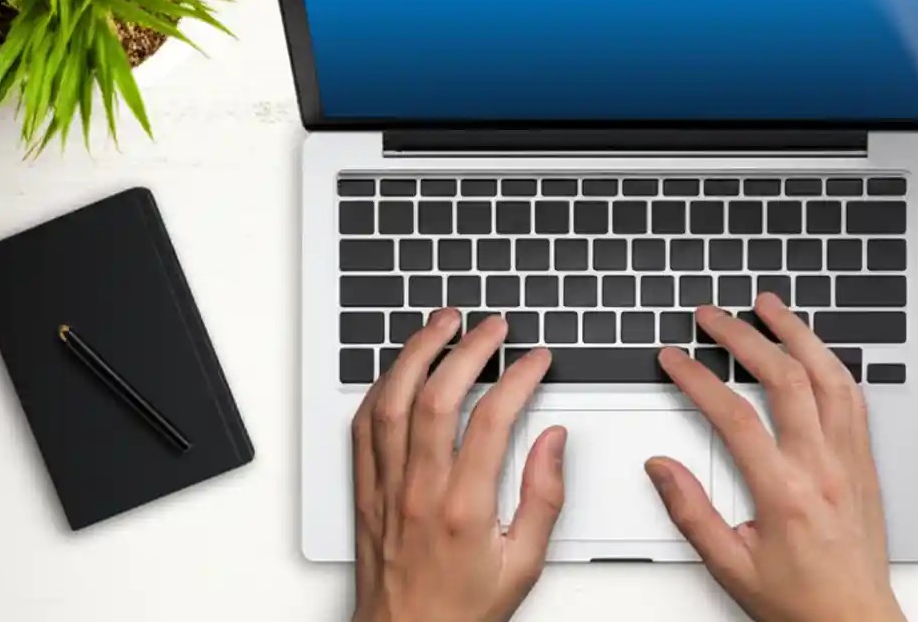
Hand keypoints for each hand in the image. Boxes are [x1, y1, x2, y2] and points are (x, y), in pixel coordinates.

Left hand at [351, 309, 566, 621]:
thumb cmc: (460, 609)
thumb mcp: (524, 563)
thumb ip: (544, 497)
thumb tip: (554, 441)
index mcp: (462, 508)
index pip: (491, 420)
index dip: (517, 377)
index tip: (535, 359)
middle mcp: (418, 490)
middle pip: (436, 397)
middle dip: (468, 349)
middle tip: (492, 326)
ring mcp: (385, 486)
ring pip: (392, 401)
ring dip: (417, 353)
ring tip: (442, 324)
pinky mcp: (364, 489)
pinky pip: (363, 426)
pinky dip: (380, 387)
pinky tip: (399, 369)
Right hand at [648, 294, 904, 621]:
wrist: (856, 621)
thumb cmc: (799, 599)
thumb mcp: (729, 565)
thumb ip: (691, 512)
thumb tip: (661, 467)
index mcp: (784, 492)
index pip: (734, 416)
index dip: (698, 378)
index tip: (674, 358)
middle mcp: (822, 466)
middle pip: (784, 378)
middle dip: (742, 336)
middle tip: (712, 315)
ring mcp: (849, 459)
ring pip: (828, 376)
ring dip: (797, 333)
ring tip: (769, 306)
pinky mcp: (865, 462)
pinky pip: (852, 398)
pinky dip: (830, 363)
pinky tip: (814, 349)